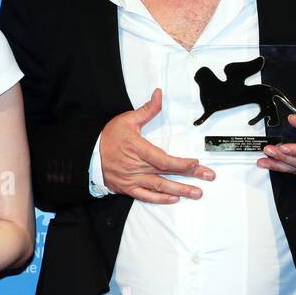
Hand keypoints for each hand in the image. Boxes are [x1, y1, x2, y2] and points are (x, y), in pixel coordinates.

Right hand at [100, 88, 214, 202]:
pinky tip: (173, 199)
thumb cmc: (108, 137)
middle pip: (166, 173)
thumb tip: (159, 94)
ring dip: (179, 190)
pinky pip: (145, 196)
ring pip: (159, 187)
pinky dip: (160, 199)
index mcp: (137, 149)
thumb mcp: (127, 119)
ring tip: (196, 192)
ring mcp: (131, 179)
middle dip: (189, 176)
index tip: (195, 163)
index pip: (163, 159)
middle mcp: (135, 166)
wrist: (88, 154)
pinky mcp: (128, 187)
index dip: (180, 164)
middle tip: (207, 177)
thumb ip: (147, 109)